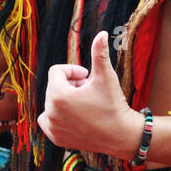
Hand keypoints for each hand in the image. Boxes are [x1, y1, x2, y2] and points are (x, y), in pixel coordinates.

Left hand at [38, 29, 143, 157]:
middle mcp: (51, 112)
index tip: (88, 77)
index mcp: (59, 95)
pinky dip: (58, 116)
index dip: (73, 71)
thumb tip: (101, 33)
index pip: (56, 71)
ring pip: (51, 103)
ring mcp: (52, 127)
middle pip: (54, 87)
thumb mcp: (106, 76)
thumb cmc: (113, 104)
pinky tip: (75, 116)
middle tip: (88, 90)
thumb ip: (99, 53)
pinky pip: (48, 120)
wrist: (121, 136)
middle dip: (70, 85)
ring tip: (83, 103)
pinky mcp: (56, 138)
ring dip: (63, 99)